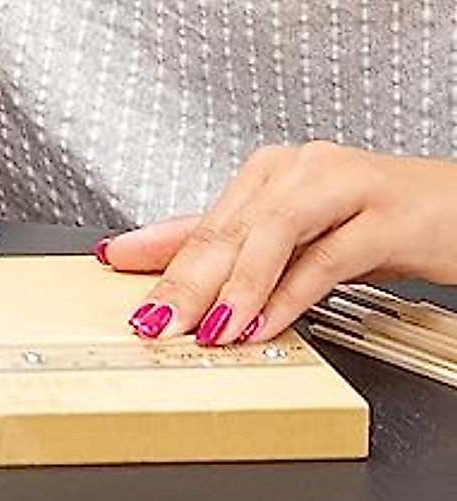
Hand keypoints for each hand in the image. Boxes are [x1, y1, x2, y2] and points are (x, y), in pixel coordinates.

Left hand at [98, 142, 456, 343]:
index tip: (113, 270)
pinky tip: (263, 324)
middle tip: (152, 321)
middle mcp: (299, 171)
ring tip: (207, 330)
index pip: (201, 220)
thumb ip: (233, 252)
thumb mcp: (297, 239)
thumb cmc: (378, 222)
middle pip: (227, 231)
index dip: (154, 248)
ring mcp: (343, 187)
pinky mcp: (388, 217)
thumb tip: (159, 267)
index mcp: (271, 174)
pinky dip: (288, 295)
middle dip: (183, 282)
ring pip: (270, 237)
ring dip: (233, 289)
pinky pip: (325, 259)